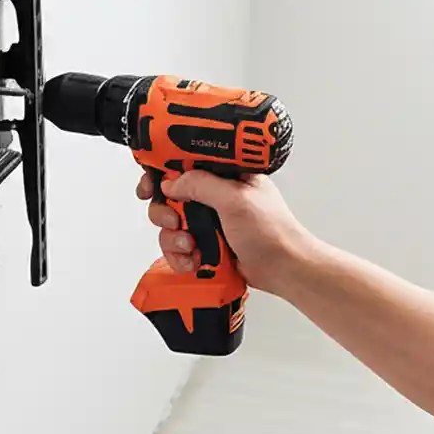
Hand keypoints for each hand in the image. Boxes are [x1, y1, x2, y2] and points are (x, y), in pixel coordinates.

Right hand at [135, 169, 316, 295]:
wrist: (283, 269)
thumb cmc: (272, 231)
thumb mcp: (236, 200)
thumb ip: (201, 185)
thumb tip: (171, 183)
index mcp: (224, 175)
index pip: (184, 165)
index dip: (162, 174)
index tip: (150, 187)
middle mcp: (214, 195)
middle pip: (169, 197)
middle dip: (166, 213)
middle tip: (177, 222)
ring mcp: (209, 220)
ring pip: (171, 225)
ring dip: (174, 239)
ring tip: (191, 248)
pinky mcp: (206, 243)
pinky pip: (179, 247)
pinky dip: (180, 256)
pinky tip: (194, 261)